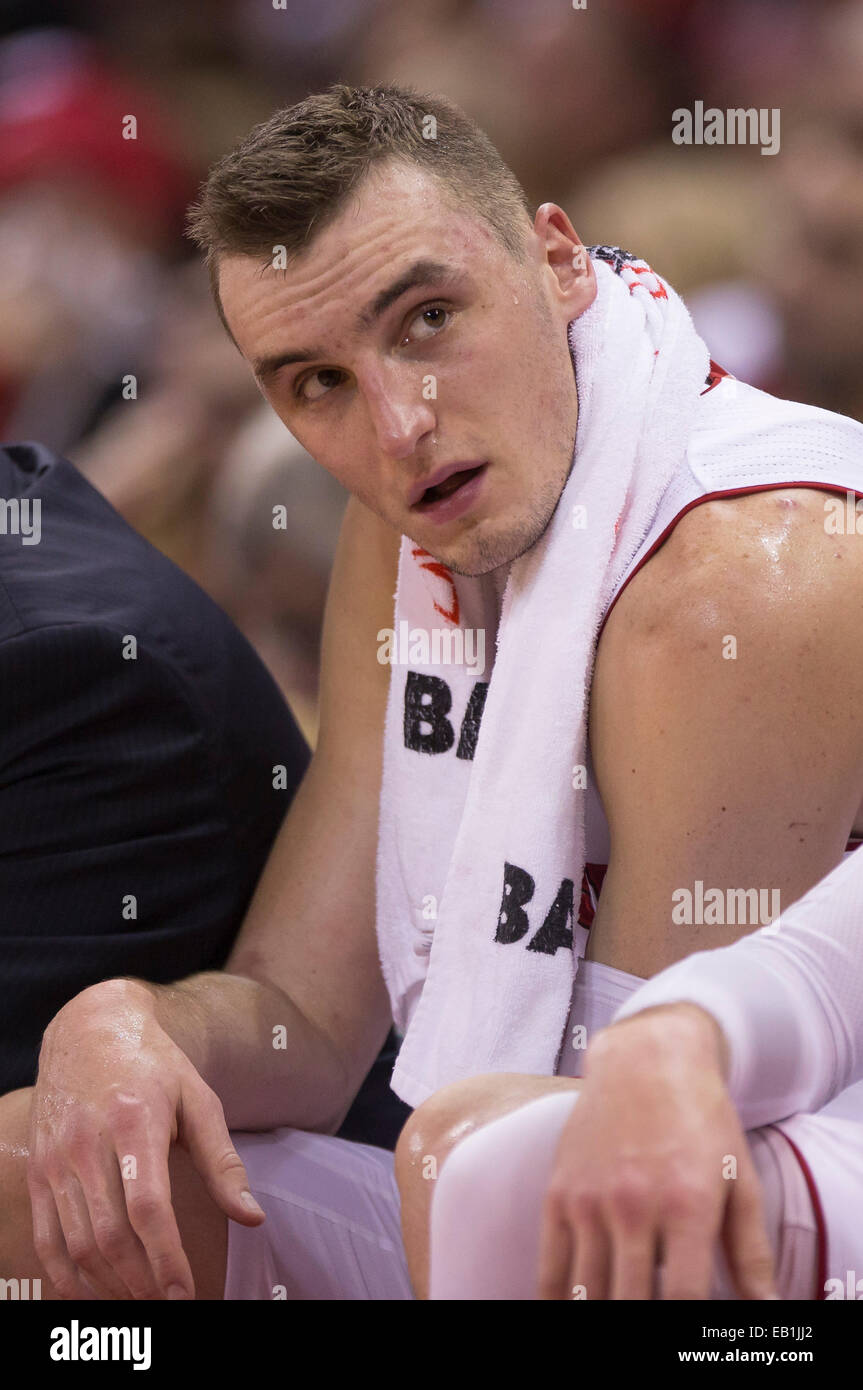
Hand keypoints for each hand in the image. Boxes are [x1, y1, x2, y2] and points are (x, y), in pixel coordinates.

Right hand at [27, 979, 264, 1299]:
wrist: (88, 1029)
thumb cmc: (153, 1065)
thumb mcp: (198, 1098)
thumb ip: (223, 1161)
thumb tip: (252, 1216)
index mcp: (134, 1121)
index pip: (147, 1207)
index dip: (165, 1258)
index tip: (184, 1292)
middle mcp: (87, 1143)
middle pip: (109, 1235)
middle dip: (140, 1282)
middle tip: (168, 1304)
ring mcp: (56, 1159)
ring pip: (76, 1244)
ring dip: (108, 1285)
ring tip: (140, 1301)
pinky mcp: (38, 1170)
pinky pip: (46, 1237)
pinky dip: (64, 1276)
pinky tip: (92, 1293)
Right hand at [537, 1003, 777, 1299]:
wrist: (643, 1059)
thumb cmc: (701, 1119)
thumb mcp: (739, 1179)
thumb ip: (750, 1251)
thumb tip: (764, 1307)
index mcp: (687, 1206)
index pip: (682, 1300)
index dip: (682, 1328)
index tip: (685, 1333)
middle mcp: (635, 1206)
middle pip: (630, 1304)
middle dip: (638, 1321)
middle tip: (646, 1316)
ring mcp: (590, 1201)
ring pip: (588, 1294)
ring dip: (602, 1312)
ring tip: (616, 1312)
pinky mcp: (558, 1193)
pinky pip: (550, 1268)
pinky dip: (556, 1301)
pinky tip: (571, 1311)